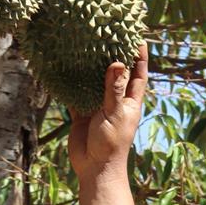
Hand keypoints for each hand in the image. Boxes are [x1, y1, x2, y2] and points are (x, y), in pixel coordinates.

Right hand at [67, 44, 147, 185]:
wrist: (95, 168)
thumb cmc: (111, 143)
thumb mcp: (115, 113)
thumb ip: (114, 89)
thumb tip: (117, 62)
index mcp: (130, 101)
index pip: (138, 74)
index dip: (139, 57)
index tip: (139, 38)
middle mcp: (115, 101)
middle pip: (117, 74)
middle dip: (115, 57)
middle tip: (110, 36)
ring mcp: (98, 107)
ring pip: (95, 83)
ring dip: (92, 69)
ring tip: (87, 47)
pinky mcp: (83, 114)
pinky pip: (77, 96)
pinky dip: (72, 85)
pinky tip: (66, 70)